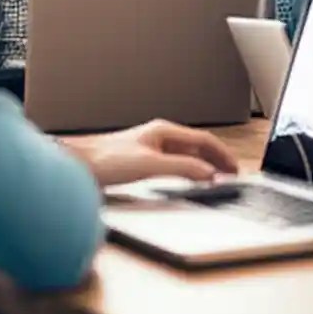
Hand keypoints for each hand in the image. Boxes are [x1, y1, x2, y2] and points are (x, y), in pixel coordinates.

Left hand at [61, 119, 239, 186]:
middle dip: (217, 160)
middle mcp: (159, 137)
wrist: (77, 164)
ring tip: (215, 180)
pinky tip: (188, 182)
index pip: (204, 140)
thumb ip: (183, 168)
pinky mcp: (141, 163)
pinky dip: (188, 173)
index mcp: (164, 131)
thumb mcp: (151, 164)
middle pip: (197, 147)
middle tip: (231, 176)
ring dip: (203, 167)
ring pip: (186, 156)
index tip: (235, 169)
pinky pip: (174, 165)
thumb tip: (209, 174)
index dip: (222, 155)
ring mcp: (150, 149)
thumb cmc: (106, 159)